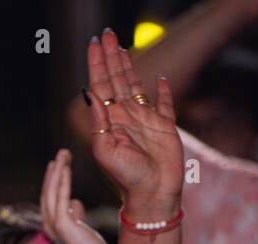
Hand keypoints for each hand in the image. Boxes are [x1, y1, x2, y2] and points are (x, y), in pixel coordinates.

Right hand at [40, 148, 107, 243]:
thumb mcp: (82, 228)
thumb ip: (76, 214)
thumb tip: (75, 202)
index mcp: (53, 225)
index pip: (50, 198)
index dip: (53, 180)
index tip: (59, 165)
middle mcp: (49, 223)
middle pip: (48, 191)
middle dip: (54, 171)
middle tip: (61, 153)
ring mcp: (54, 223)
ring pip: (52, 191)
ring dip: (57, 171)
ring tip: (63, 154)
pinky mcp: (62, 223)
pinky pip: (60, 197)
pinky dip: (62, 182)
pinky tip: (66, 168)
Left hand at [85, 29, 183, 216]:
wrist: (153, 194)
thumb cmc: (126, 178)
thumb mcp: (105, 151)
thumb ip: (98, 121)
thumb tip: (91, 93)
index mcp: (110, 121)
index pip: (101, 86)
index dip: (97, 64)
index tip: (93, 44)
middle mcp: (126, 117)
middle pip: (116, 79)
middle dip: (110, 56)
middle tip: (106, 34)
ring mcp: (146, 120)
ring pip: (135, 85)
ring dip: (128, 65)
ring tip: (121, 46)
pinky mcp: (165, 127)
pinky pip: (165, 103)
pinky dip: (164, 90)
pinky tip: (161, 78)